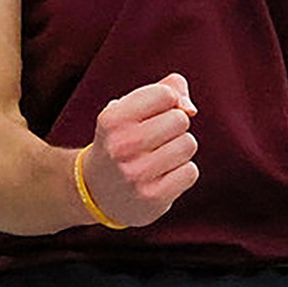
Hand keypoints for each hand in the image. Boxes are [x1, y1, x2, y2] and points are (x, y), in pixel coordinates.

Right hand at [79, 73, 199, 226]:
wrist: (97, 191)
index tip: (154, 113)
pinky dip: (182, 173)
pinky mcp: (153, 198)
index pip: (165, 94)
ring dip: (180, 150)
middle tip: (156, 138)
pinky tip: (162, 176)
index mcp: (112, 119)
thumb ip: (167, 88)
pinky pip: (190, 172)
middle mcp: (120, 146)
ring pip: (188, 145)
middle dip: (175, 126)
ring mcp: (136, 174)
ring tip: (159, 157)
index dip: (168, 101)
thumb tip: (191, 109)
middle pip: (180, 120)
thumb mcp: (131, 107)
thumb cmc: (123, 138)